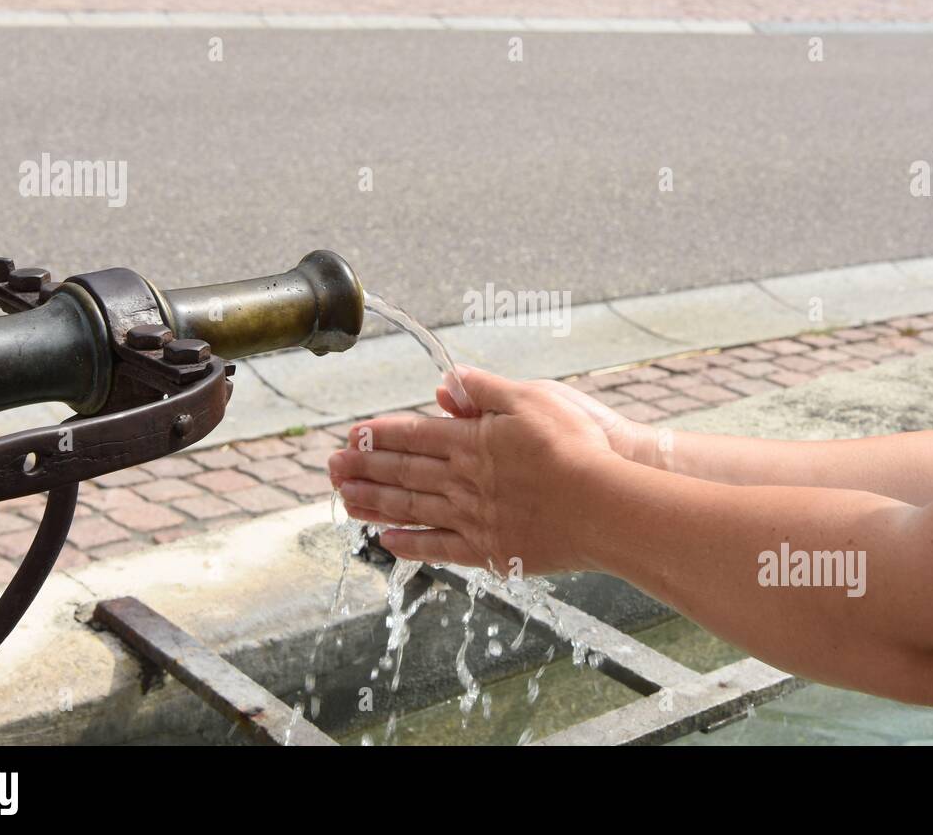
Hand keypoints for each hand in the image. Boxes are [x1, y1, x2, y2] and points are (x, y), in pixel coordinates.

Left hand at [328, 365, 619, 574]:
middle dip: (362, 469)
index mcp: (471, 440)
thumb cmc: (578, 445)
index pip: (413, 435)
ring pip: (410, 510)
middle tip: (328, 468)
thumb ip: (485, 390)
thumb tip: (445, 383)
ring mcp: (473, 517)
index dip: (378, 435)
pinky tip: (387, 542)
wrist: (605, 504)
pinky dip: (409, 544)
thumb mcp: (533, 398)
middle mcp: (463, 479)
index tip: (350, 436)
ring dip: (373, 504)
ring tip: (344, 501)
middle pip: (402, 473)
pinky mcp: (489, 549)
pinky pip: (438, 547)